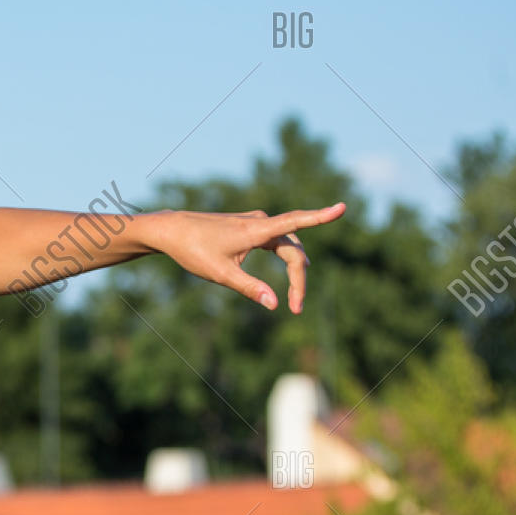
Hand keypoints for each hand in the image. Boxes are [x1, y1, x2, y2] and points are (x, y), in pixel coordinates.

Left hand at [144, 202, 343, 313]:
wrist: (172, 230)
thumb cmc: (194, 251)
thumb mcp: (221, 275)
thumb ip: (250, 288)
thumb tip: (275, 304)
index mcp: (256, 230)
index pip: (296, 221)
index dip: (321, 216)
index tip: (343, 207)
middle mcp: (260, 221)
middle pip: (293, 249)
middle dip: (298, 277)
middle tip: (297, 308)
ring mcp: (255, 222)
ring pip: (286, 244)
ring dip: (294, 267)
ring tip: (297, 295)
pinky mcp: (248, 226)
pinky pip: (276, 239)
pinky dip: (284, 254)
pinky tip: (289, 264)